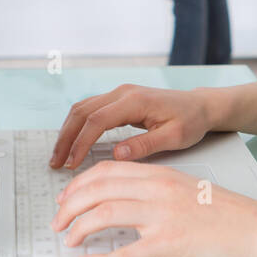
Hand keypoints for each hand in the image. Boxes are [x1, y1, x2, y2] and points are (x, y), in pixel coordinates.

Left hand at [50, 160, 256, 256]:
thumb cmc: (229, 213)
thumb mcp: (188, 189)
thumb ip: (158, 191)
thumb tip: (128, 203)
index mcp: (161, 174)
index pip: (108, 170)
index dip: (80, 183)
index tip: (67, 195)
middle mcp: (158, 189)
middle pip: (98, 188)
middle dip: (70, 205)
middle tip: (59, 220)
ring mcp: (163, 215)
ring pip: (104, 213)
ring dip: (78, 227)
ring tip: (69, 238)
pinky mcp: (170, 242)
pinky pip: (125, 253)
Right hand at [51, 82, 212, 168]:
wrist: (201, 106)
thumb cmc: (191, 121)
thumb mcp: (174, 137)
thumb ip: (145, 145)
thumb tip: (117, 155)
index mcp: (135, 101)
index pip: (97, 121)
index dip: (81, 143)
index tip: (73, 163)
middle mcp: (123, 93)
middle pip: (82, 112)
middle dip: (66, 138)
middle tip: (56, 162)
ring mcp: (120, 94)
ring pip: (83, 109)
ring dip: (68, 131)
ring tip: (60, 156)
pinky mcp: (120, 100)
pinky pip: (91, 110)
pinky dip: (78, 126)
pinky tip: (73, 143)